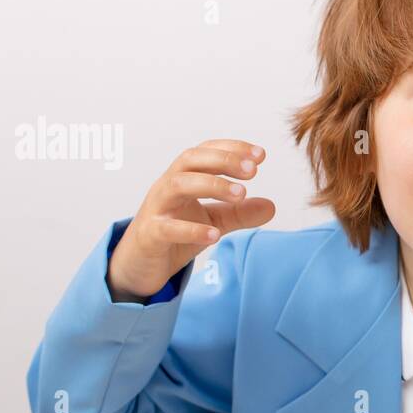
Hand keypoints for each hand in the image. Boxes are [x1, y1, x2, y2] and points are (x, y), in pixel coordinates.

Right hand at [107, 139, 275, 299]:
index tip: (261, 155)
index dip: (231, 148)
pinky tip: (215, 235)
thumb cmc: (174, 235)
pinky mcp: (150, 235)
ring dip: (212, 185)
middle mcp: (167, 187)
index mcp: (183, 178)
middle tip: (253, 170)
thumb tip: (271, 206)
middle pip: (190, 160)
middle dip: (223, 160)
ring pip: (178, 185)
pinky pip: (168, 228)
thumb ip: (239, 213)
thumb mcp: (212, 222)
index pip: (205, 152)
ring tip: (242, 193)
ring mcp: (156, 209)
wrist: (140, 264)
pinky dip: (192, 230)